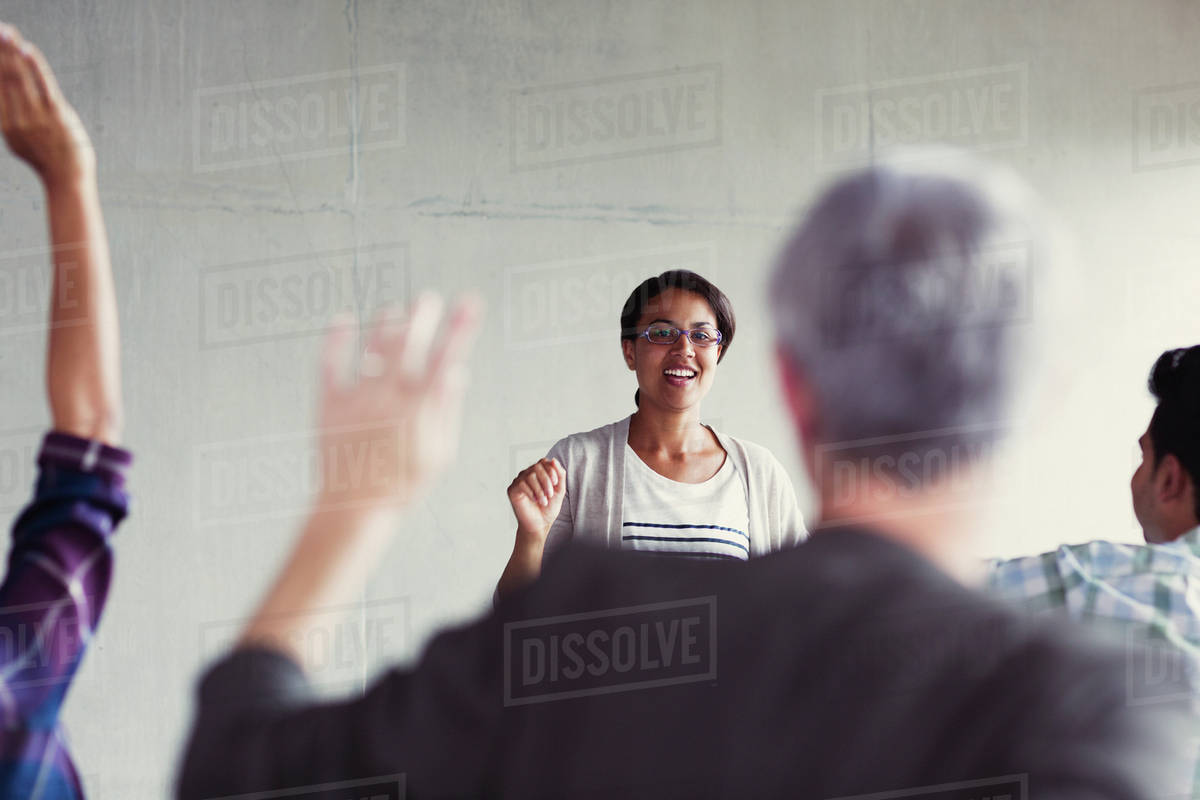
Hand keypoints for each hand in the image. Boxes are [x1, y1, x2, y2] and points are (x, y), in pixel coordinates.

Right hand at [0, 23, 93, 186]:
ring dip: (13, 52)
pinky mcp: (57, 114)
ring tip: (7, 32)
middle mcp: (17, 118)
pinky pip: (43, 84)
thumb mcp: (20, 140)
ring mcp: (36, 116)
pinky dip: (35, 65)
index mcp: (6, 124)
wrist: (67, 179)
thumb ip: (12, 119)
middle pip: (5, 77)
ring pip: (20, 77)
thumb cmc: (48, 159)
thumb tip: (7, 98)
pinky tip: (27, 50)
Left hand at [314, 292, 482, 515]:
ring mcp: (358, 398)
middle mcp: (390, 397)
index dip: (460, 327)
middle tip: (427, 298)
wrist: (352, 510)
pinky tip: (344, 319)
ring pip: (374, 347)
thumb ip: (447, 412)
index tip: (470, 303)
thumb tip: (456, 374)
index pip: (447, 357)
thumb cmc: (401, 487)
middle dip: (421, 316)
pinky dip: (337, 338)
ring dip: (386, 324)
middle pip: (408, 343)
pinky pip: (331, 362)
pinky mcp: (329, 403)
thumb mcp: (438, 455)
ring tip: (394, 310)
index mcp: (421, 410)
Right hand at [507, 457, 566, 541]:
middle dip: (546, 480)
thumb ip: (560, 475)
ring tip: (543, 501)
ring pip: (529, 476)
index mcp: (539, 473)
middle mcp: (528, 474)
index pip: (543, 462)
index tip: (556, 483)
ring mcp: (519, 481)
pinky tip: (535, 500)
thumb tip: (554, 460)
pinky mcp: (512, 489)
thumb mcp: (559, 490)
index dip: (551, 470)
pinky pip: (521, 484)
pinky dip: (531, 492)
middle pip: (536, 467)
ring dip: (539, 489)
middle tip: (550, 494)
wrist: (540, 524)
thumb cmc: (548, 508)